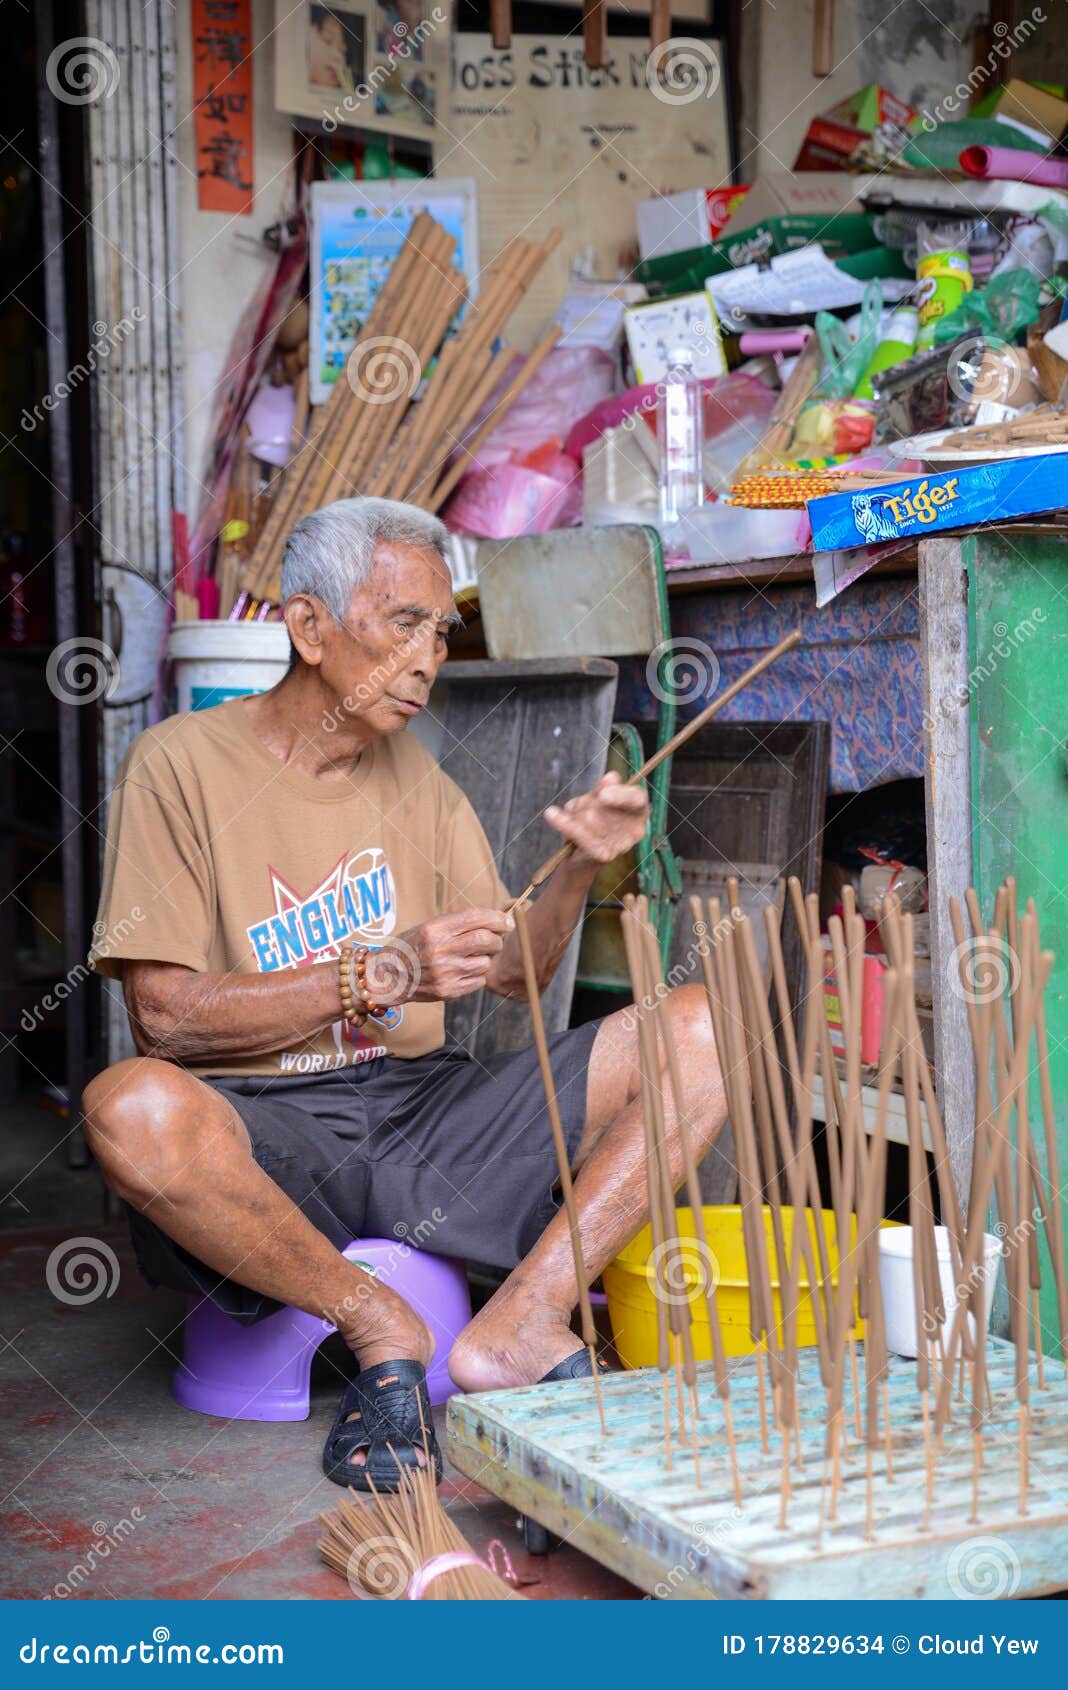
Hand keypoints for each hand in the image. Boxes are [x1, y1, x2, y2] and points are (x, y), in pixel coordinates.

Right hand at [363, 908, 513, 1004]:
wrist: (388, 977)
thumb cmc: (411, 947)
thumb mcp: (428, 927)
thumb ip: (457, 924)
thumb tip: (495, 921)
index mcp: (434, 929)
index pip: (475, 919)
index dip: (496, 918)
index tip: (507, 921)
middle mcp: (440, 951)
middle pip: (485, 940)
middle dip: (497, 939)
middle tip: (495, 940)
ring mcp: (445, 973)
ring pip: (485, 963)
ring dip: (486, 958)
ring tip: (474, 957)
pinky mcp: (448, 991)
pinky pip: (478, 981)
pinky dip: (478, 975)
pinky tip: (465, 971)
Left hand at [544, 771, 648, 868]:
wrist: (580, 854)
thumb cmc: (592, 821)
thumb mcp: (595, 799)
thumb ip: (602, 789)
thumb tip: (611, 777)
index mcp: (637, 809)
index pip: (637, 797)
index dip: (621, 794)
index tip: (602, 794)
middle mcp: (636, 829)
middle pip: (606, 805)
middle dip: (586, 801)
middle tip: (580, 804)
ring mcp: (622, 845)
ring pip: (591, 818)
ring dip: (575, 812)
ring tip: (573, 818)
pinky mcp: (606, 856)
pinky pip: (582, 836)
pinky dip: (564, 823)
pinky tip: (551, 814)